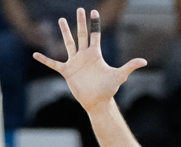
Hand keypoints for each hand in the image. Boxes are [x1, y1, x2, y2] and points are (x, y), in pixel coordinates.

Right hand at [32, 8, 147, 111]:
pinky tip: (35, 55)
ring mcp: (75, 62)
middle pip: (82, 34)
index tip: (93, 11)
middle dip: (81, 22)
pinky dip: (45, 60)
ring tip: (61, 20)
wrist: (97, 102)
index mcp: (95, 54)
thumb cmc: (108, 90)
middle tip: (79, 10)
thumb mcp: (119, 75)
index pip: (95, 34)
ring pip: (68, 43)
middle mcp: (84, 55)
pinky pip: (53, 64)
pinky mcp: (67, 71)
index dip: (94, 23)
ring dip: (65, 32)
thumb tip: (144, 61)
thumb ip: (130, 66)